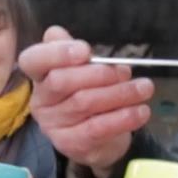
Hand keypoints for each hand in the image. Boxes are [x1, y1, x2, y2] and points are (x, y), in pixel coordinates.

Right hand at [19, 26, 152, 176]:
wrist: (101, 139)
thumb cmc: (91, 94)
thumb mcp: (85, 69)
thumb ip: (73, 50)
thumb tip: (56, 34)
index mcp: (40, 75)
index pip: (33, 60)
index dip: (56, 53)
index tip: (85, 51)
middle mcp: (40, 100)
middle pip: (61, 80)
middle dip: (98, 73)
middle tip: (126, 72)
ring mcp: (52, 125)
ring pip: (84, 103)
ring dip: (119, 93)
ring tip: (144, 88)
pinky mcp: (69, 144)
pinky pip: (97, 128)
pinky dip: (122, 118)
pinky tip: (141, 111)